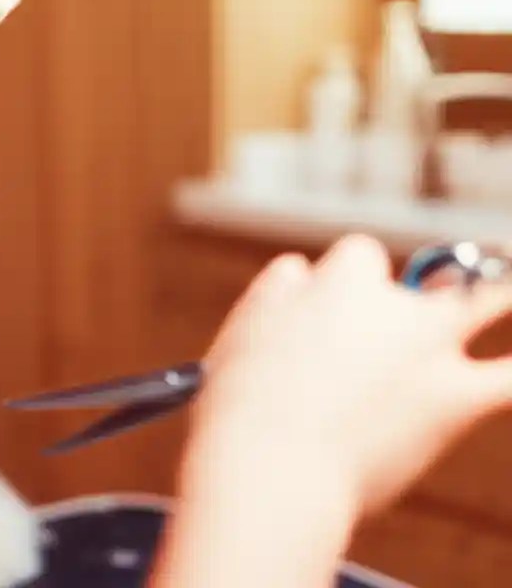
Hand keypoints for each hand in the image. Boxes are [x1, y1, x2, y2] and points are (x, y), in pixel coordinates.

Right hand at [189, 234, 511, 515]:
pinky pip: (511, 380)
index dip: (349, 286)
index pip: (361, 258)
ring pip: (489, 297)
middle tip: (437, 297)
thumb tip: (298, 268)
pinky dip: (508, 376)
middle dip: (439, 281)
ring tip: (498, 294)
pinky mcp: (457, 400)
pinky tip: (506, 377)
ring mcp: (431, 346)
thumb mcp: (243, 331)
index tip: (335, 315)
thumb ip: (277, 294)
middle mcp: (393, 302)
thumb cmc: (242, 409)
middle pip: (437, 271)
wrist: (271, 467)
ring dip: (497, 293)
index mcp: (338, 281)